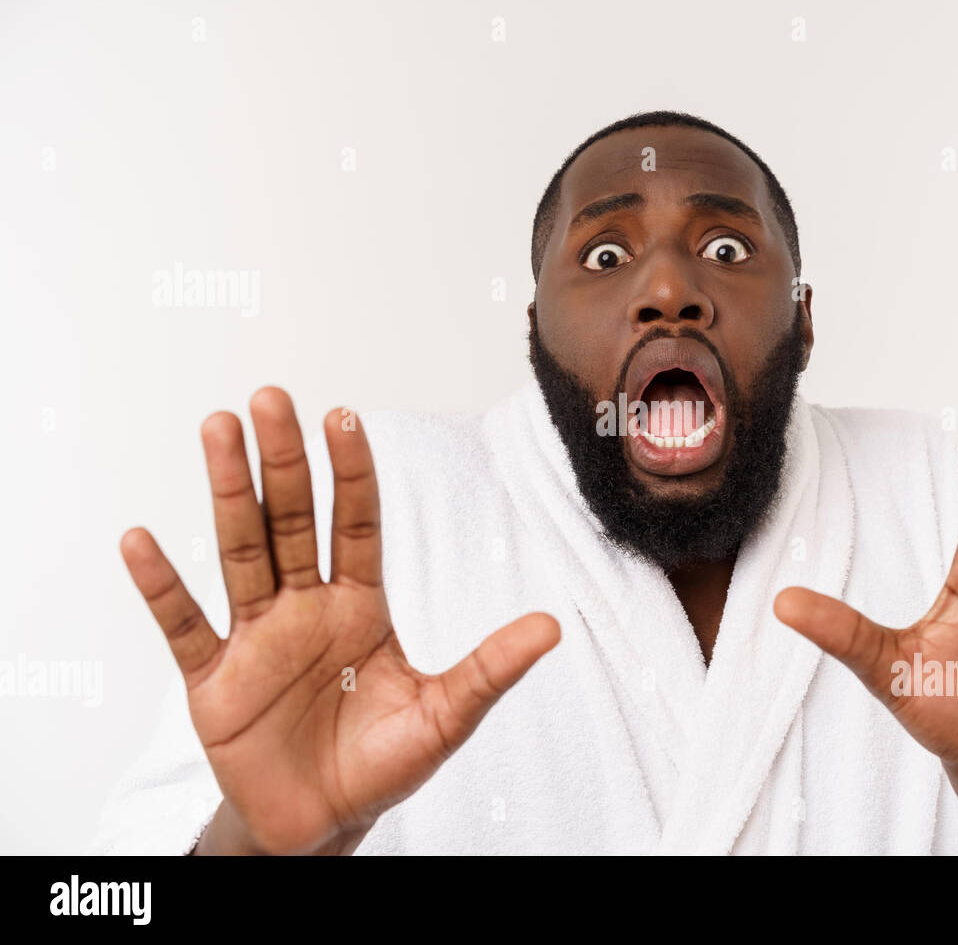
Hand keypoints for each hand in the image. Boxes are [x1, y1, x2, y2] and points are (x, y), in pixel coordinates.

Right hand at [120, 387, 559, 853]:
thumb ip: (489, 669)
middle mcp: (306, 609)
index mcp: (360, 608)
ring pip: (240, 552)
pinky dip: (161, 587)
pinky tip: (141, 540)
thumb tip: (552, 627)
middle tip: (271, 398)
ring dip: (228, 493)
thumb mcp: (443, 716)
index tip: (343, 417)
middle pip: (293, 521)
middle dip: (285, 462)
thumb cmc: (380, 765)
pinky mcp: (212, 681)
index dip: (352, 473)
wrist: (320, 823)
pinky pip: (183, 626)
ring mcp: (256, 639)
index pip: (358, 525)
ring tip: (217, 432)